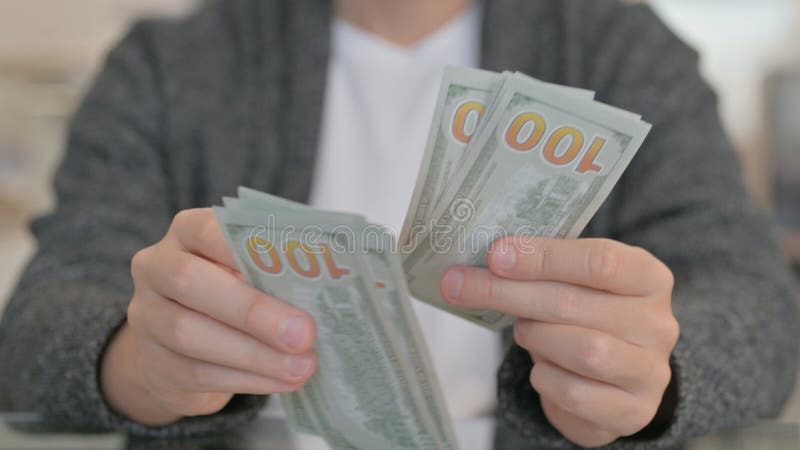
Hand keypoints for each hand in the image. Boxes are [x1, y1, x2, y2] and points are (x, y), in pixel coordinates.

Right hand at [101, 209, 316, 425]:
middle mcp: (157, 269)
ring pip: (191, 334)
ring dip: (256, 354)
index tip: (289, 266)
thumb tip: (334, 274)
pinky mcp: (154, 364)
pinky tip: (284, 381)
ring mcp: (147, 317)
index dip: (242, 247)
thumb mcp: (250, 269)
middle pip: (191, 283)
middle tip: (304, 333)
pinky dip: (248, 380)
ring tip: (302, 365)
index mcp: (187, 233)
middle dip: (252, 310)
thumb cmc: (233, 292)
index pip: (208, 230)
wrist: (181, 347)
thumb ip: (279, 265)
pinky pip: (197, 373)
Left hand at [441, 237, 677, 446]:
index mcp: (649, 278)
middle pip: (575, 304)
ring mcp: (650, 371)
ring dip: (535, 336)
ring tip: (523, 330)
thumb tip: (487, 258)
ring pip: (581, 349)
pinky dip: (544, 377)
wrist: (613, 379)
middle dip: (509, 293)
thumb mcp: (576, 283)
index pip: (601, 261)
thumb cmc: (586, 317)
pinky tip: (541, 367)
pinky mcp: (632, 411)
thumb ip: (544, 268)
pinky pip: (574, 392)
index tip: (496, 255)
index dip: (543, 257)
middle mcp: (659, 323)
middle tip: (462, 285)